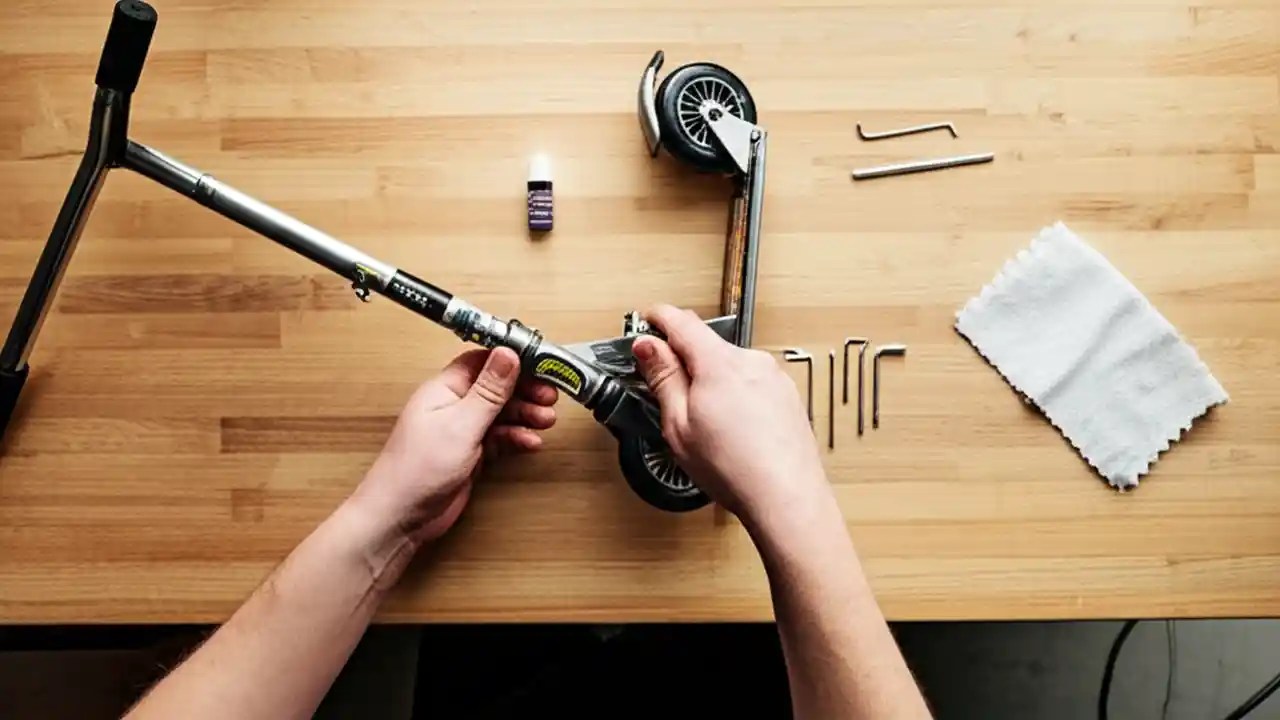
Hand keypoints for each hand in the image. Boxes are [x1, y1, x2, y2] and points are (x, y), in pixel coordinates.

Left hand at [352, 347, 557, 543]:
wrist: (401, 517)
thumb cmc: (416, 470)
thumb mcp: (461, 424)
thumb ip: (489, 390)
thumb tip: (508, 354)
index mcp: (445, 389)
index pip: (484, 360)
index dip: (513, 360)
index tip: (541, 364)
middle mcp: (453, 406)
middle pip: (497, 387)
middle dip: (525, 390)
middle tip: (549, 396)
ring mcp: (462, 430)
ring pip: (501, 413)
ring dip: (525, 415)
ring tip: (545, 420)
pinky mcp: (470, 453)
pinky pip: (499, 438)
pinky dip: (516, 437)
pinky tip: (529, 442)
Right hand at [631, 305, 831, 529]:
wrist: (787, 498)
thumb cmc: (735, 468)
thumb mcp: (679, 424)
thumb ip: (663, 377)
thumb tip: (647, 346)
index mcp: (720, 363)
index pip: (682, 322)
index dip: (658, 317)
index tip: (646, 319)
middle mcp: (752, 362)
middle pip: (707, 345)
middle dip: (683, 360)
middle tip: (665, 388)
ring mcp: (774, 378)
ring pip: (730, 366)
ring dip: (711, 381)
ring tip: (704, 424)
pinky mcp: (787, 396)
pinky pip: (751, 383)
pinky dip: (735, 396)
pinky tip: (731, 430)